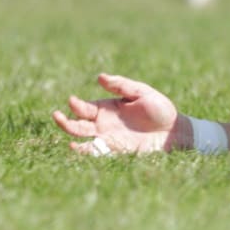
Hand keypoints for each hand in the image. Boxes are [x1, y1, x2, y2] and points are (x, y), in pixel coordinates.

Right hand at [51, 73, 178, 155]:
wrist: (174, 133)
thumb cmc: (160, 110)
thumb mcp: (142, 92)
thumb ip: (121, 86)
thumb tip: (99, 77)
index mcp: (108, 107)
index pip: (86, 107)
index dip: (77, 105)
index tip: (71, 101)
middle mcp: (104, 123)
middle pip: (79, 123)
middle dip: (66, 120)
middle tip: (55, 115)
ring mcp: (108, 138)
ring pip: (83, 138)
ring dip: (71, 134)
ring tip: (62, 131)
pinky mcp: (115, 151)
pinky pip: (95, 152)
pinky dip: (84, 151)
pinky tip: (75, 148)